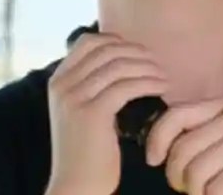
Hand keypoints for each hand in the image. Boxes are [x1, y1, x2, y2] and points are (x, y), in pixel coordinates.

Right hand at [45, 32, 167, 194]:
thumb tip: (120, 63)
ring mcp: (75, 98)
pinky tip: (162, 88)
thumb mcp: (80, 113)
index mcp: (58, 81)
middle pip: (106, 50)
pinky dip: (149, 83)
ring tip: (165, 77)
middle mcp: (62, 85)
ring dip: (148, 67)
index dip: (116, 41)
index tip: (138, 52)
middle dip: (137, 52)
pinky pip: (127, 87)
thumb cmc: (86, 153)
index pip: (87, 42)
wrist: (76, 188)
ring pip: (119, 66)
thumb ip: (90, 87)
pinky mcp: (92, 114)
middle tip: (158, 63)